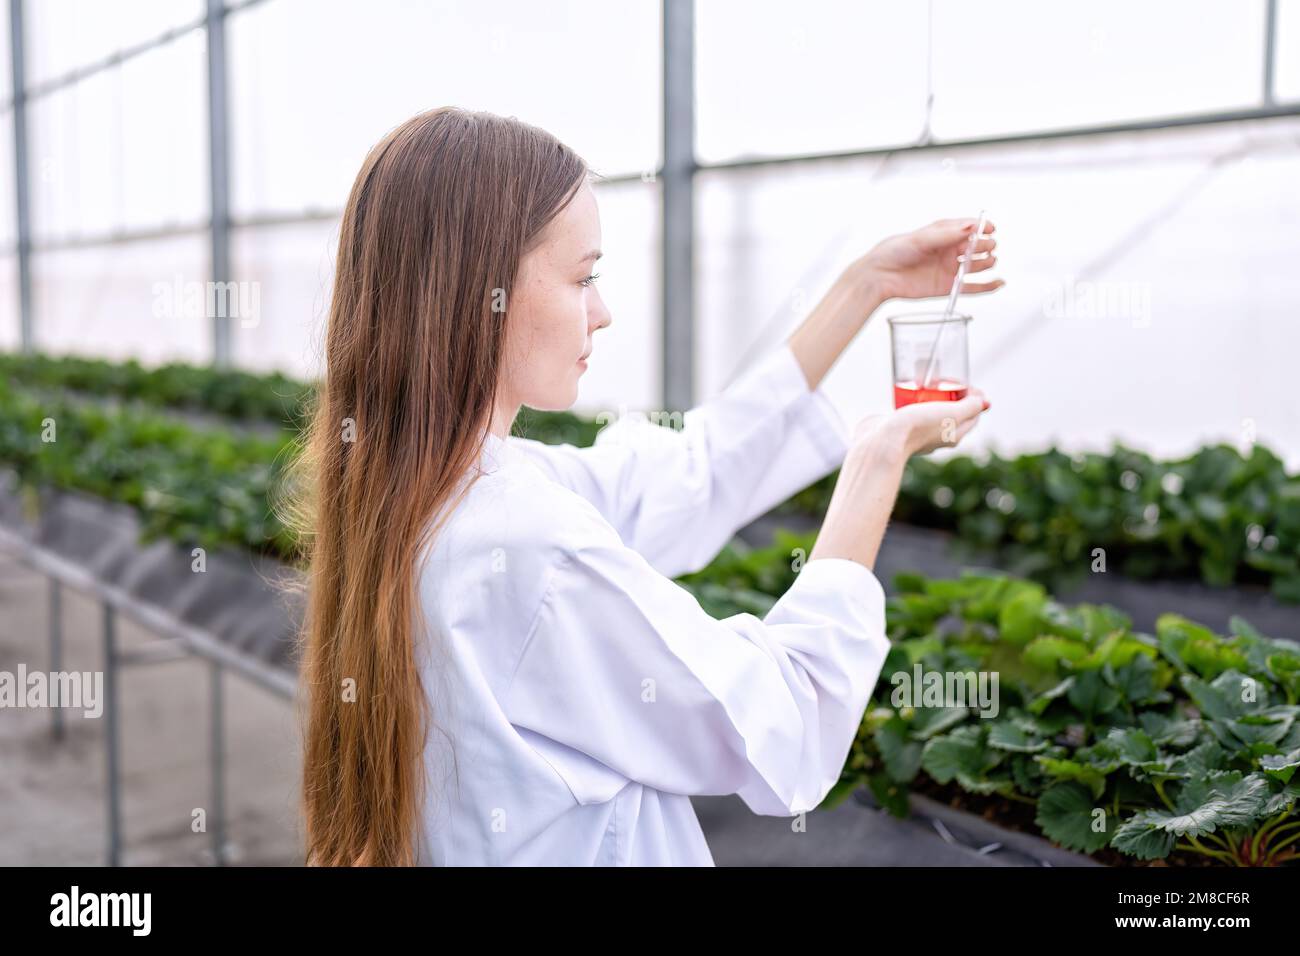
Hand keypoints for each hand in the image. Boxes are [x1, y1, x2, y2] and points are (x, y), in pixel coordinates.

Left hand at [851, 218, 1003, 301]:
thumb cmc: (894, 252)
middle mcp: (950, 250)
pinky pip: (973, 287)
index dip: (983, 228)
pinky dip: (988, 286)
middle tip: (980, 248)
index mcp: (944, 233)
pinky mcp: (948, 287)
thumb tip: (971, 226)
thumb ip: (946, 234)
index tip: (990, 229)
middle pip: (978, 246)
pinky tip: (999, 282)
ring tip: (985, 262)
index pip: (971, 228)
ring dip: (988, 262)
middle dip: (985, 245)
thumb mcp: (920, 239)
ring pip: (979, 265)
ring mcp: (950, 269)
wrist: (879, 276)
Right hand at [852, 388, 990, 458]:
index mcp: (954, 435)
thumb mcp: (952, 414)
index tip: (965, 382)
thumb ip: (970, 407)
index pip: (972, 415)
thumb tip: (984, 402)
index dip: (973, 398)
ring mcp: (918, 433)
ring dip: (932, 398)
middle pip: (952, 413)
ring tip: (927, 383)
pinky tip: (908, 392)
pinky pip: (912, 413)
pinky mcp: (901, 428)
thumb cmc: (918, 427)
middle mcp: (938, 436)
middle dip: (953, 395)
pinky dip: (914, 402)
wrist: (882, 441)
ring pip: (931, 412)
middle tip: (945, 379)